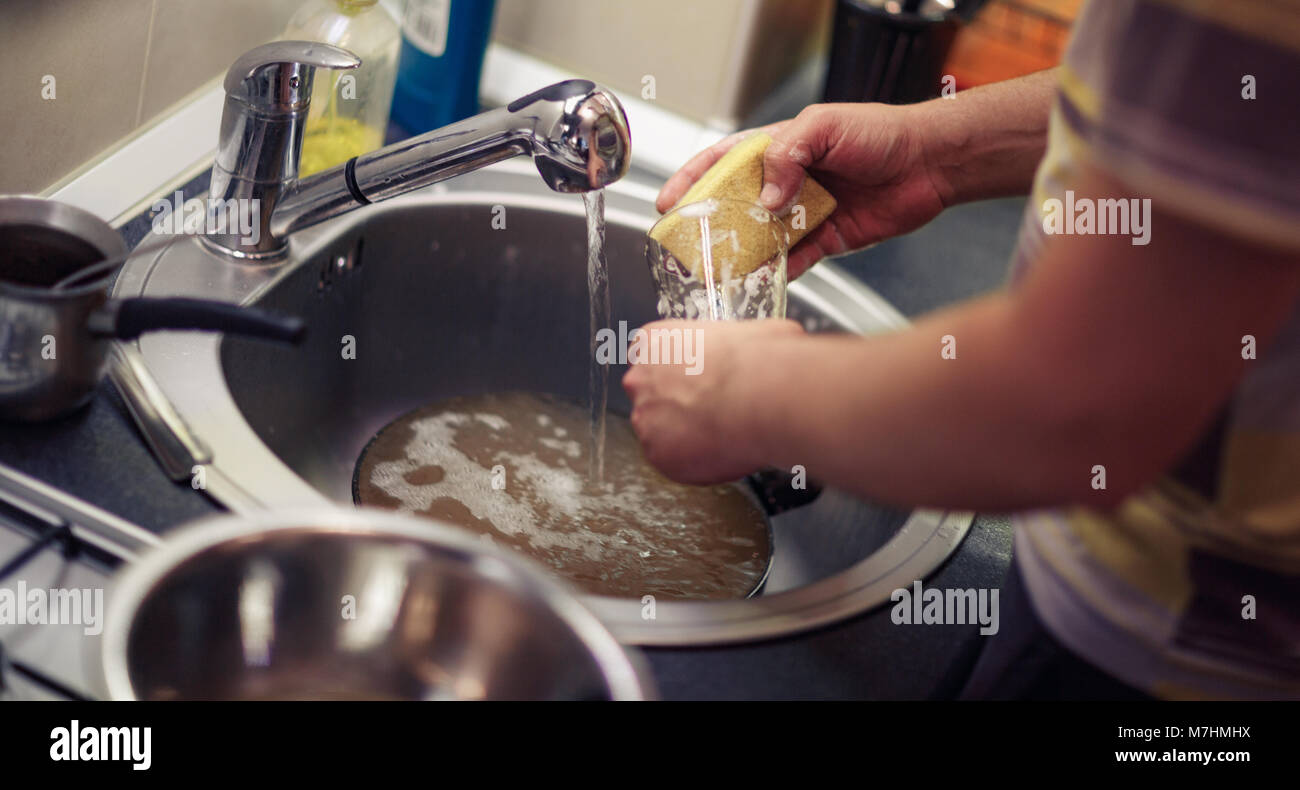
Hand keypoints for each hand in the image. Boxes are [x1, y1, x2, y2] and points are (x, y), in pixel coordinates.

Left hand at [622, 319, 804, 484]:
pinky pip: (673, 462)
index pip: (652, 358)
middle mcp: (641, 378)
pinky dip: (694, 461)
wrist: (759, 397)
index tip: (695, 381)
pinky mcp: (657, 454)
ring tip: (721, 432)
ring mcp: (645, 418)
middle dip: (677, 406)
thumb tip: (757, 347)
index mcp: (657, 341)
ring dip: (684, 435)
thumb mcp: (749, 332)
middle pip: (651, 396)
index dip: (677, 373)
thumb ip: (732, 345)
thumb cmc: (756, 363)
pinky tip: (720, 450)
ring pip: (660, 432)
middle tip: (710, 410)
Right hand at [656, 103, 948, 278]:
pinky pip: (793, 260)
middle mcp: (785, 182)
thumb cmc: (881, 134)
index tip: (668, 202)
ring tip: (715, 271)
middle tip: (686, 246)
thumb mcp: (824, 126)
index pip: (722, 163)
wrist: (928, 163)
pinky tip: (760, 280)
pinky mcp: (825, 240)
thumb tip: (766, 197)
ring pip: (760, 238)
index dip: (692, 181)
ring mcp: (803, 213)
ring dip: (739, 254)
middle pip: (735, 206)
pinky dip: (776, 272)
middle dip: (708, 226)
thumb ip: (788, 154)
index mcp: (777, 148)